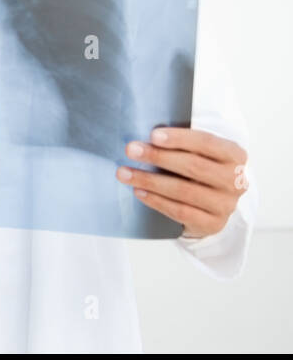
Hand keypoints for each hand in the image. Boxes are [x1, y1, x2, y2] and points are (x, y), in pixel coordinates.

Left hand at [117, 126, 249, 237]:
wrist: (210, 203)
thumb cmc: (197, 168)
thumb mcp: (197, 152)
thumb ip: (180, 143)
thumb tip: (144, 137)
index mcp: (234, 155)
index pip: (207, 142)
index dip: (179, 138)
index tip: (152, 135)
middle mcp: (235, 180)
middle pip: (194, 166)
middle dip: (158, 157)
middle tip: (131, 150)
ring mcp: (226, 204)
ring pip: (184, 190)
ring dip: (150, 180)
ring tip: (124, 173)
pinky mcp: (213, 224)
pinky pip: (180, 211)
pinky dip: (156, 200)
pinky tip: (139, 191)